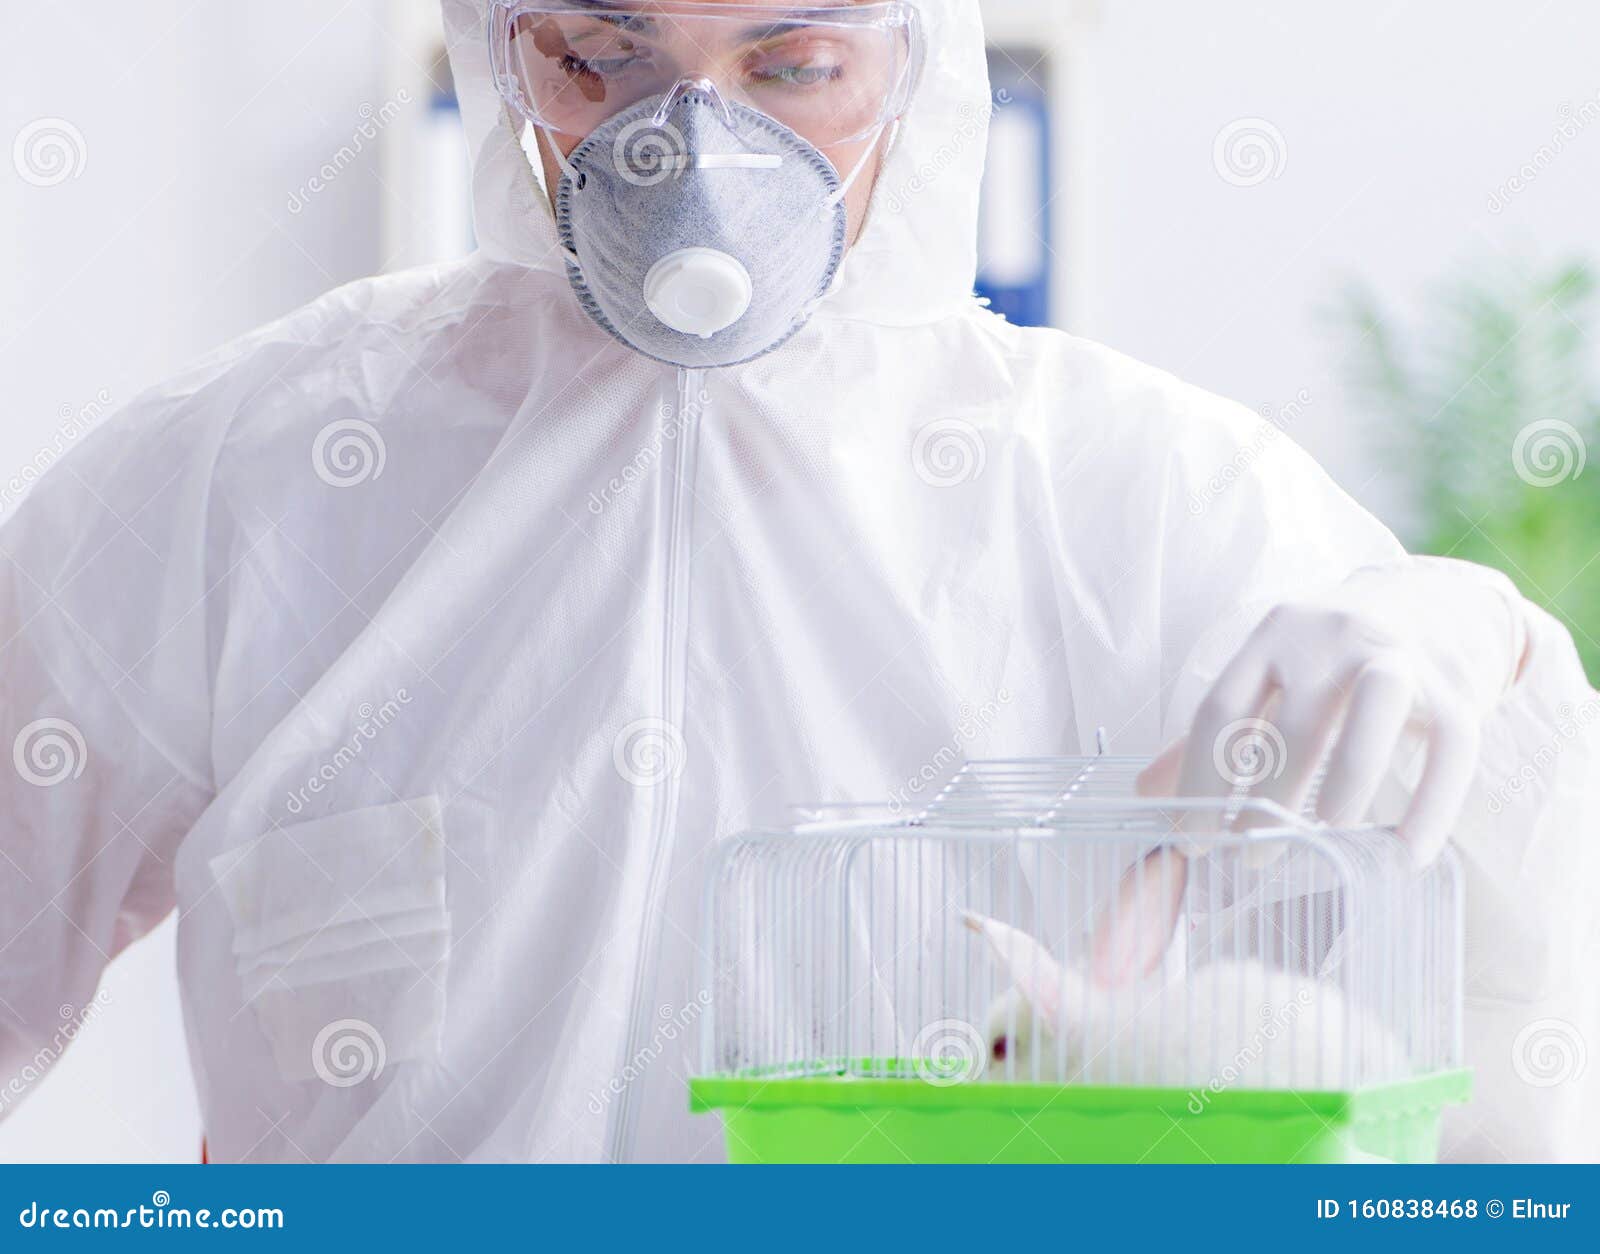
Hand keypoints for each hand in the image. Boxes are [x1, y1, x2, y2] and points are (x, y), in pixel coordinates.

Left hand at [1140, 558, 1527, 865]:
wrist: (1438, 601)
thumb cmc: (1333, 656)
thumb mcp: (1272, 676)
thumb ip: (1219, 732)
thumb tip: (1146, 796)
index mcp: (1271, 638)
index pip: (1221, 709)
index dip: (1198, 778)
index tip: (1191, 842)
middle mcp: (1328, 639)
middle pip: (1293, 721)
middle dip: (1268, 797)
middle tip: (1251, 857)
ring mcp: (1397, 656)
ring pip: (1372, 714)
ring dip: (1347, 779)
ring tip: (1325, 838)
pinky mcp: (1456, 687)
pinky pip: (1450, 748)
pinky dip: (1430, 806)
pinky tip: (1406, 855)